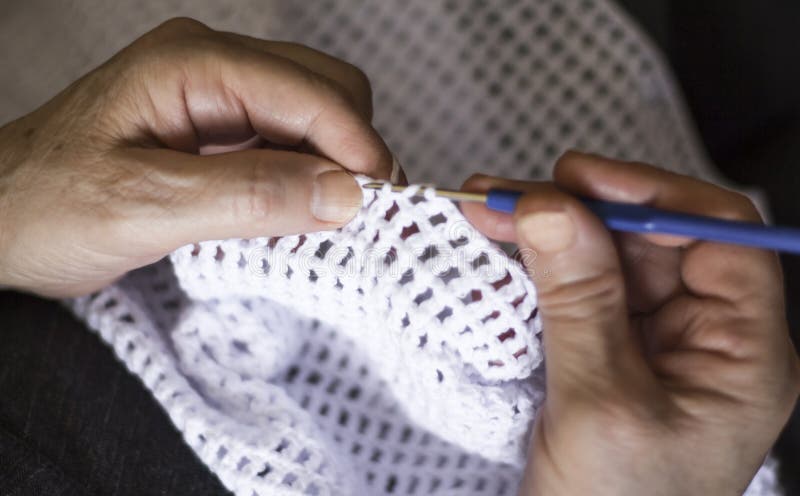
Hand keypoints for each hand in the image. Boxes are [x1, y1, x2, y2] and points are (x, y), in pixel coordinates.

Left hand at [0, 18, 393, 296]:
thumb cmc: (44, 207)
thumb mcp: (145, 207)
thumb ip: (250, 196)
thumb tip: (345, 196)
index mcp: (193, 63)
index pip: (310, 91)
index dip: (357, 145)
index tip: (382, 204)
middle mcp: (213, 66)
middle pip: (326, 90)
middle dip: (354, 150)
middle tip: (361, 215)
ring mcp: (217, 97)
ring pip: (315, 117)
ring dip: (335, 166)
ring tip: (330, 220)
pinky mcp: (218, 130)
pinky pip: (288, 143)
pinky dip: (308, 177)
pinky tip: (299, 212)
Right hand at [462, 151, 799, 494]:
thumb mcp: (599, 402)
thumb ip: (579, 298)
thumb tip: (550, 208)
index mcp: (741, 352)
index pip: (721, 238)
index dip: (653, 196)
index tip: (578, 180)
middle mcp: (703, 337)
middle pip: (651, 240)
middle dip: (577, 211)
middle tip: (505, 197)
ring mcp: (652, 343)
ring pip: (606, 258)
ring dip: (547, 234)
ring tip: (485, 213)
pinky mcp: (608, 351)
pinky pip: (578, 290)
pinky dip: (537, 268)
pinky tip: (499, 252)